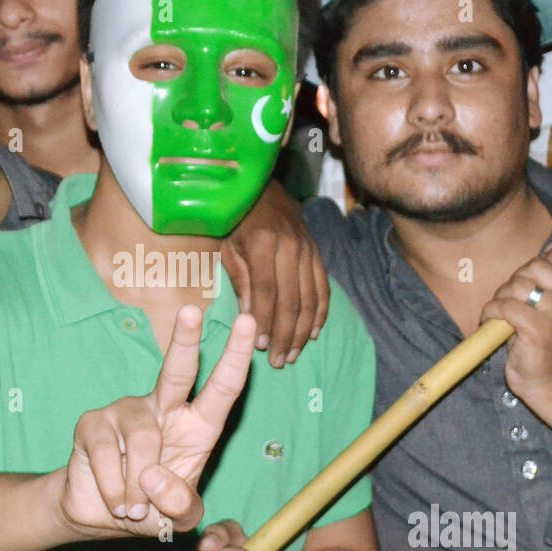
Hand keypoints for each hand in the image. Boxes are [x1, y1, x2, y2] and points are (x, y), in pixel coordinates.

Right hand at [60, 306, 255, 537]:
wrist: (99, 517)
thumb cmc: (151, 508)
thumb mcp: (179, 518)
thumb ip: (182, 506)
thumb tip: (154, 478)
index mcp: (197, 426)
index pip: (222, 388)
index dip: (235, 357)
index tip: (247, 322)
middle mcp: (163, 408)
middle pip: (178, 371)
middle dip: (185, 340)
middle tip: (192, 311)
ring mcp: (125, 411)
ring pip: (144, 441)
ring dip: (139, 488)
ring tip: (134, 509)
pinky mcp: (92, 422)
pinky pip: (108, 456)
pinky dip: (115, 491)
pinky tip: (115, 502)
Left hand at [221, 182, 328, 366]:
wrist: (261, 189)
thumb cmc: (236, 221)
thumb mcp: (228, 249)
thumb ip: (240, 283)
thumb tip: (249, 320)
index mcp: (263, 245)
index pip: (267, 292)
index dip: (266, 322)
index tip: (261, 347)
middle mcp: (290, 248)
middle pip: (292, 300)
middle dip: (286, 335)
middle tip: (279, 361)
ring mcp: (308, 250)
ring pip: (310, 298)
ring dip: (304, 331)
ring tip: (294, 354)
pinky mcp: (317, 253)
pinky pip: (323, 288)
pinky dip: (320, 313)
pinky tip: (314, 333)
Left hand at [479, 243, 551, 432]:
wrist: (545, 381)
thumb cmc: (546, 339)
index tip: (543, 266)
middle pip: (538, 265)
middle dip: (516, 278)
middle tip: (514, 298)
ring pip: (517, 285)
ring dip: (501, 296)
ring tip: (504, 314)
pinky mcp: (537, 330)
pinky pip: (505, 306)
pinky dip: (491, 311)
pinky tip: (493, 321)